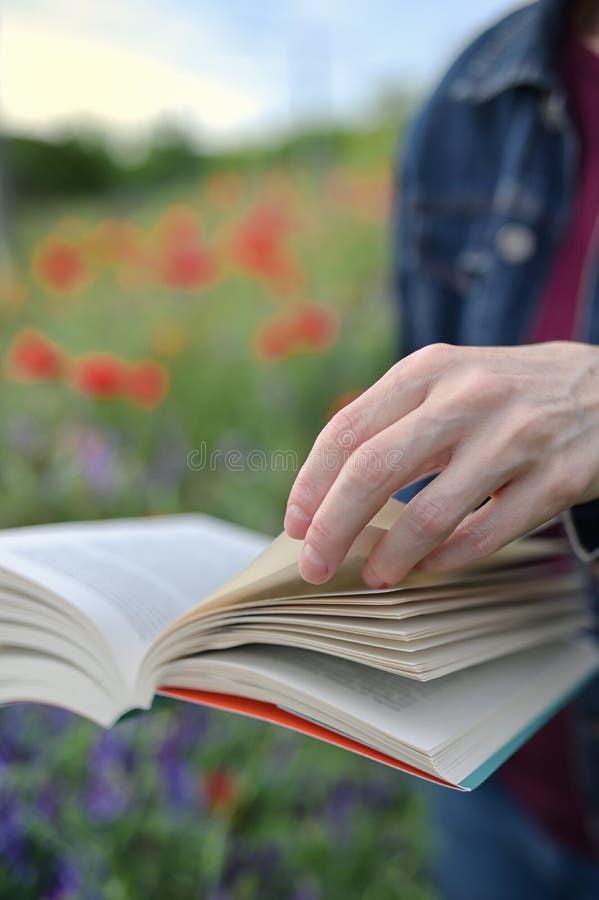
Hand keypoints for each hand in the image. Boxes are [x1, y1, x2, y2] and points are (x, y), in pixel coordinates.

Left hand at [285, 342, 598, 586]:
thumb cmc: (505, 393)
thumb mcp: (447, 382)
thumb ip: (393, 423)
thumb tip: (328, 493)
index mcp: (427, 371)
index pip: (347, 430)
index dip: (312, 484)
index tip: (296, 526)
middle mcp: (467, 397)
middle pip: (374, 470)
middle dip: (333, 528)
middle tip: (314, 566)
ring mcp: (516, 436)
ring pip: (430, 512)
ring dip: (391, 557)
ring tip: (377, 577)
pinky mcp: (557, 478)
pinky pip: (486, 534)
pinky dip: (447, 560)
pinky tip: (431, 565)